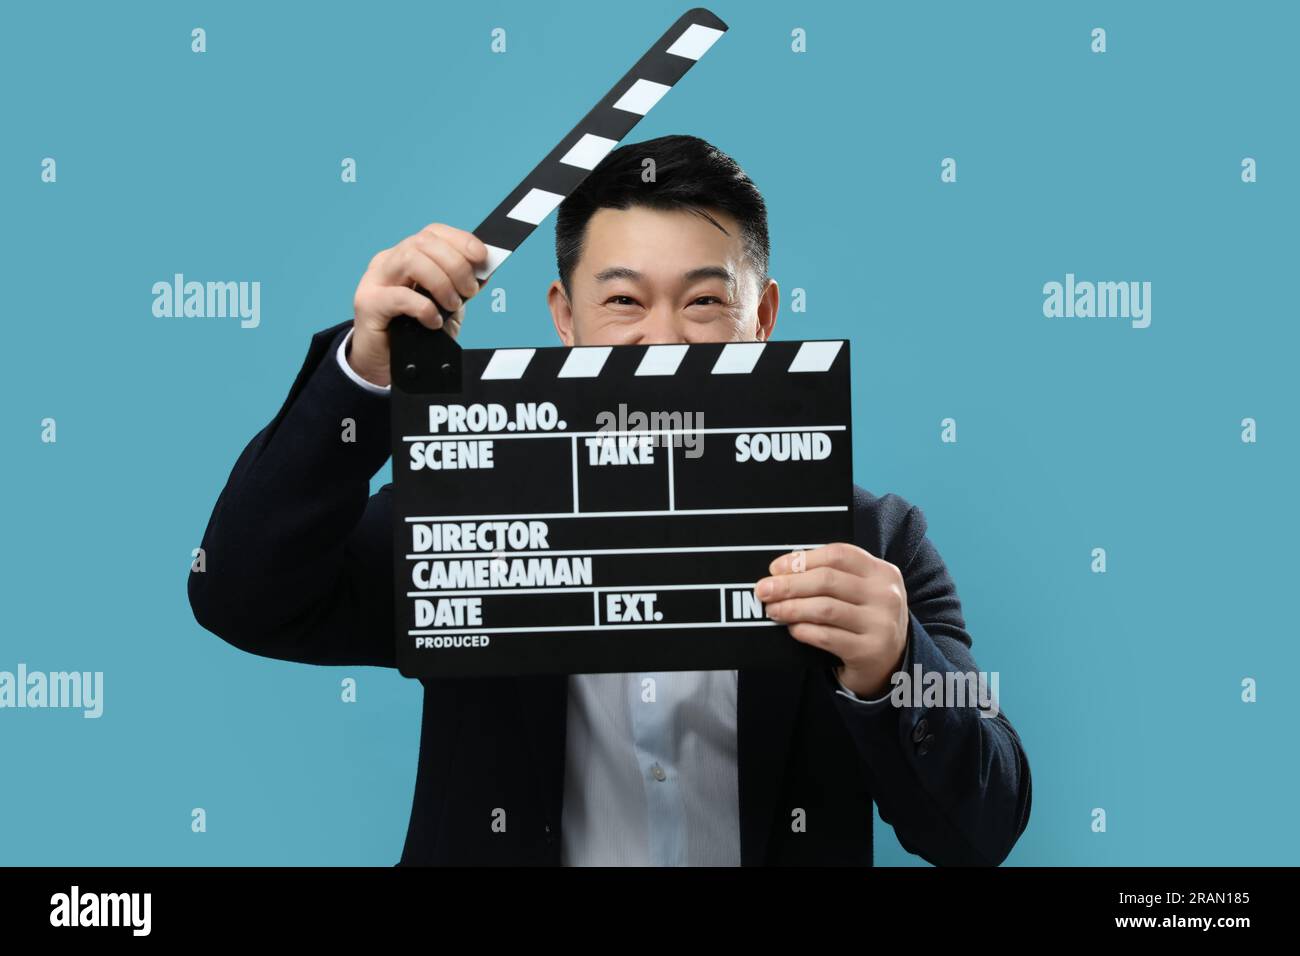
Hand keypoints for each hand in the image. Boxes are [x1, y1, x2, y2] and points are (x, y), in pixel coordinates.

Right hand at [349, 223, 488, 385]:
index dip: (461, 240)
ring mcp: (375, 280)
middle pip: (423, 243)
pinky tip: (433, 321)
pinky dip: (424, 307)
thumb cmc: (415, 333)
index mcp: (406, 256)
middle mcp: (388, 262)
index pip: (433, 233)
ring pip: (410, 260)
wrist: (386, 365)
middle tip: (469, 291)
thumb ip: (460, 287)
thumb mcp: (444, 306)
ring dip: (441, 282)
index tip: (482, 257)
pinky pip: (399, 296)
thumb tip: (484, 271)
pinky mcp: (369, 304)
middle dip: (456, 265)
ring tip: (452, 305)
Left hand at [756, 543, 909, 697]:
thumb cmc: (866, 619)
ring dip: (792, 608)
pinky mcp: (869, 650)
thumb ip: (832, 577)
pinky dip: (804, 630)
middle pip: (827, 580)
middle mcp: (885, 595)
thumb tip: (782, 572)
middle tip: (764, 590)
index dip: (802, 559)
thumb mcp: (862, 592)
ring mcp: (880, 624)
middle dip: (789, 584)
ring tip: (773, 610)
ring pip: (824, 608)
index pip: (838, 555)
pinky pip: (826, 636)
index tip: (776, 568)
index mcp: (881, 572)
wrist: (892, 662)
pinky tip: (792, 629)